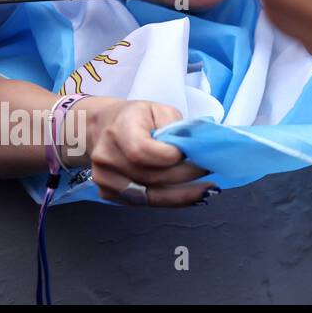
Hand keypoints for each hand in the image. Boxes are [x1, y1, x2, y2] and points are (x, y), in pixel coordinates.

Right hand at [87, 99, 213, 206]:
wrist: (101, 127)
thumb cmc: (136, 117)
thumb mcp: (159, 110)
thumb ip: (176, 127)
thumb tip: (196, 147)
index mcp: (119, 130)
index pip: (143, 152)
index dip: (171, 156)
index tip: (193, 153)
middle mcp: (107, 156)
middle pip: (150, 176)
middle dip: (185, 176)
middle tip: (210, 170)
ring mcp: (104, 178)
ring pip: (148, 196)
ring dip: (182, 196)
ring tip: (207, 191)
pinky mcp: (107, 193)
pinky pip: (142, 203)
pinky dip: (169, 202)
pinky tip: (189, 197)